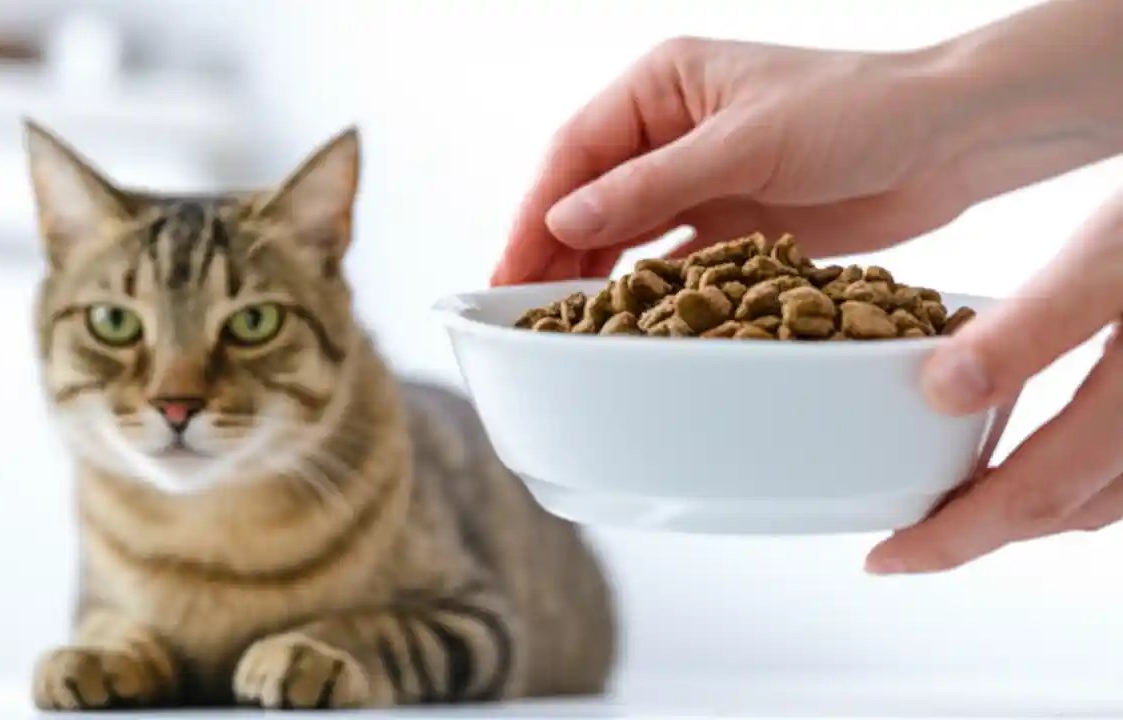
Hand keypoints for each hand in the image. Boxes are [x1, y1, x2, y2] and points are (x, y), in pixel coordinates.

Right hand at [492, 37, 976, 285]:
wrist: (953, 140)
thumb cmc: (857, 111)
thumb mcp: (744, 144)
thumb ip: (650, 186)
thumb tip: (560, 221)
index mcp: (662, 85)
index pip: (575, 151)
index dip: (534, 212)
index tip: (505, 269)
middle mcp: (672, 129)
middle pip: (590, 196)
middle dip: (552, 251)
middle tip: (520, 314)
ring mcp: (702, 177)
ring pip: (625, 232)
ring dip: (594, 275)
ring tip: (559, 325)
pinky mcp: (735, 221)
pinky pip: (672, 259)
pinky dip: (646, 289)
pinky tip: (621, 320)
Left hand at [866, 186, 1122, 573]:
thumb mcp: (1111, 255)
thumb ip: (1034, 327)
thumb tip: (939, 393)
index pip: (1036, 494)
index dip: (953, 538)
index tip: (886, 557)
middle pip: (1069, 508)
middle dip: (982, 529)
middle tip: (910, 536)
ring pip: (1108, 498)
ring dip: (1033, 508)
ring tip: (964, 499)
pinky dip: (1080, 475)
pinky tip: (1048, 451)